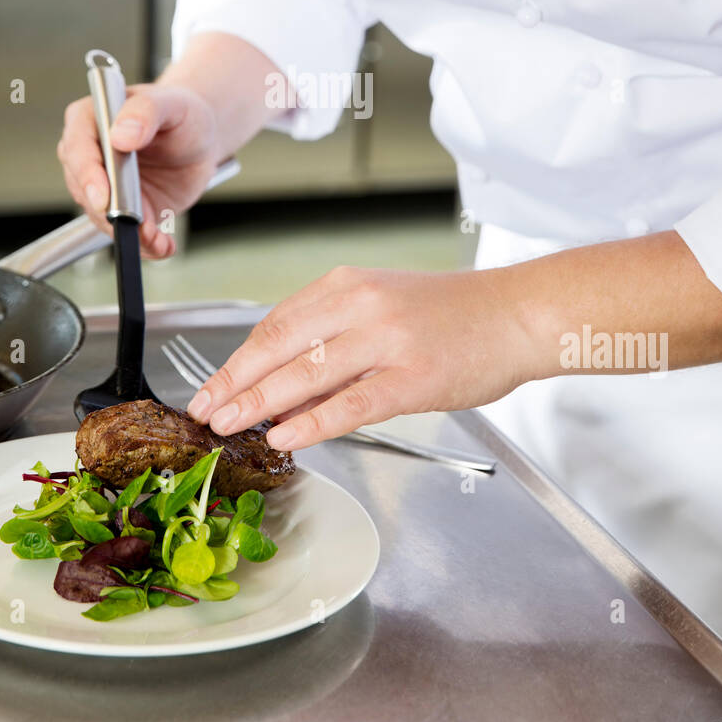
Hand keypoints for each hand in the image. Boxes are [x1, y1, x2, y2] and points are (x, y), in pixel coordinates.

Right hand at [57, 83, 219, 257]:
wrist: (201, 139)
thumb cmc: (181, 113)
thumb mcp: (172, 104)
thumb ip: (146, 112)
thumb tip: (122, 135)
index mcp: (91, 121)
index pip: (77, 148)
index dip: (87, 175)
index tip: (103, 197)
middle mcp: (90, 156)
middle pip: (84, 189)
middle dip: (109, 212)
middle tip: (136, 222)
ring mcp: (104, 186)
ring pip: (102, 217)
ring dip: (129, 233)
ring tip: (156, 237)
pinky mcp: (122, 210)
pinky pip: (127, 233)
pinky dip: (144, 244)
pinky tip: (162, 244)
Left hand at [185, 264, 537, 448]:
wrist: (517, 313)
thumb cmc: (453, 314)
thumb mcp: (383, 306)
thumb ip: (332, 339)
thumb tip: (280, 389)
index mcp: (347, 284)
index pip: (275, 323)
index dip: (237, 360)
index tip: (213, 385)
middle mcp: (361, 305)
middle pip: (279, 346)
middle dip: (234, 383)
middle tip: (204, 411)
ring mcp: (387, 341)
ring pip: (305, 374)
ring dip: (258, 403)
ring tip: (229, 425)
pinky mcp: (413, 378)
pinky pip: (350, 404)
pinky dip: (312, 422)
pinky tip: (285, 436)